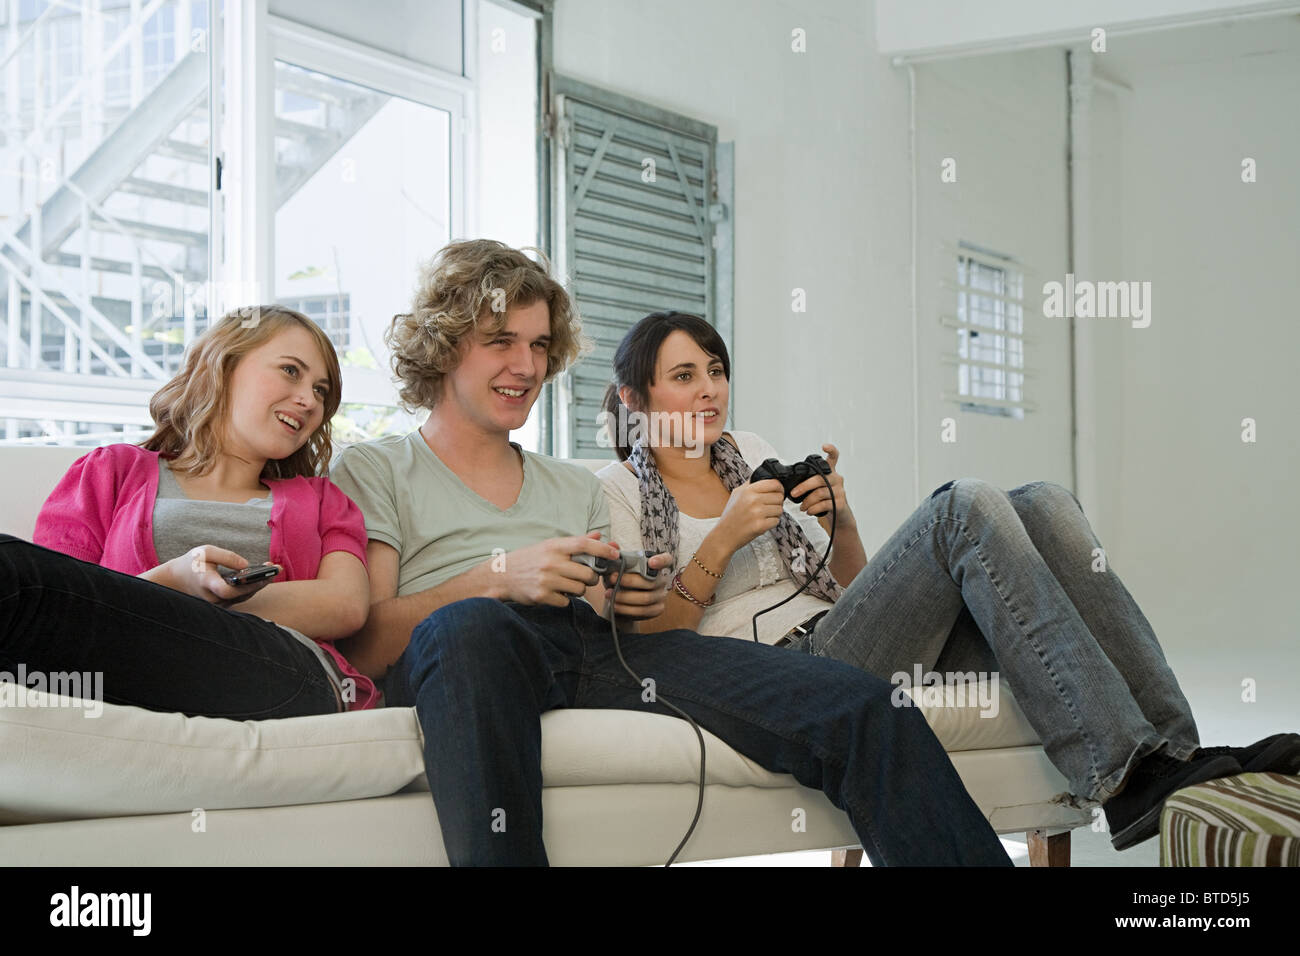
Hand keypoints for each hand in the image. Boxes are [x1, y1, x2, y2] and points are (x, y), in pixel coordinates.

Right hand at [158, 546, 278, 606]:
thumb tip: (246, 565)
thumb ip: (226, 557)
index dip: (242, 586)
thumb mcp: (206, 551)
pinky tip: (264, 576)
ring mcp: (217, 604)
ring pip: (243, 597)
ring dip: (259, 584)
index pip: (225, 590)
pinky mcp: (221, 604)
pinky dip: (252, 587)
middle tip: (276, 569)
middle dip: (260, 581)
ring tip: (274, 569)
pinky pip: (240, 597)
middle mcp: (212, 598)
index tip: (256, 575)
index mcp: (206, 583)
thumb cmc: (192, 563)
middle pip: (241, 595)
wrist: (177, 579)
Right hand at [491, 531, 619, 606]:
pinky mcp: (542, 596)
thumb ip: (575, 543)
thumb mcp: (549, 546)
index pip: (584, 545)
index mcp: (554, 546)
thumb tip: (598, 535)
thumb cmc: (528, 559)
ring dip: (578, 590)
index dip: (603, 549)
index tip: (615, 554)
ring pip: (579, 589)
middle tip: (585, 578)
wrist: (500, 576)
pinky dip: (564, 600)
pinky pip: (566, 602)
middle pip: (588, 573)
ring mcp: (547, 580)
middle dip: (591, 578)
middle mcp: (551, 562)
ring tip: (566, 586)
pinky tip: (554, 593)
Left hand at [602, 551, 672, 619]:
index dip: (661, 560)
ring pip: (645, 599)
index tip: (651, 562)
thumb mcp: (618, 567)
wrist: (621, 601)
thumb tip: (612, 544)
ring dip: (624, 597)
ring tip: (608, 594)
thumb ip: (616, 556)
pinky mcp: (656, 610)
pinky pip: (643, 611)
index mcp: (656, 566)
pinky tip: (614, 605)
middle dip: (628, 581)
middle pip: (650, 582)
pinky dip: (626, 609)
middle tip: (611, 579)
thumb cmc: (621, 579)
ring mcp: (661, 596)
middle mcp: (662, 580)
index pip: (666, 559)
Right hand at [715, 478, 785, 553]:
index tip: (778, 492)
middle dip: (777, 503)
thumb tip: (765, 476)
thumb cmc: (731, 515)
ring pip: (780, 509)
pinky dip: (771, 523)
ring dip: (775, 514)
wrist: (724, 535)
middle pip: (779, 497)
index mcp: (748, 490)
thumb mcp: (737, 494)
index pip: (774, 483)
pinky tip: (762, 523)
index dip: (779, 488)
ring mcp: (757, 513)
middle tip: (769, 507)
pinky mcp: (760, 526)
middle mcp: (753, 500)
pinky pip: (776, 521)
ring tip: (764, 516)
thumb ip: (750, 484)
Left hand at [792, 443, 854, 529]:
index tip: (824, 446)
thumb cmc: (825, 500)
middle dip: (803, 486)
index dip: (831, 450)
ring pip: (819, 493)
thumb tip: (791, 486)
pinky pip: (823, 504)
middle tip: (794, 493)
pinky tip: (809, 511)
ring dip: (807, 502)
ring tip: (802, 507)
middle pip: (819, 479)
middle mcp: (837, 479)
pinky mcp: (840, 503)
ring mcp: (840, 491)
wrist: (839, 516)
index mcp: (831, 473)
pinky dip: (813, 509)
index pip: (834, 457)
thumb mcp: (818, 488)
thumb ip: (809, 482)